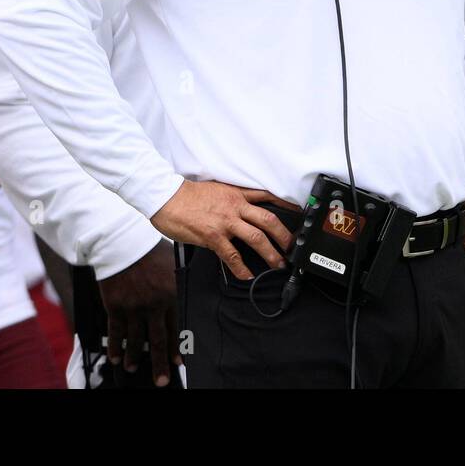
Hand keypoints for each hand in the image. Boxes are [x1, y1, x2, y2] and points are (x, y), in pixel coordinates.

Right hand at [98, 240, 179, 386]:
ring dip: (135, 358)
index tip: (180, 362)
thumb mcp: (173, 260)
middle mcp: (154, 304)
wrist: (120, 240)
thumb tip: (190, 288)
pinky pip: (116, 332)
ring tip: (134, 369)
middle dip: (161, 363)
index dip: (178, 347)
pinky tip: (116, 358)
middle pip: (159, 340)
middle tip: (163, 380)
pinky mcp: (115, 306)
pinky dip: (116, 347)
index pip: (178, 326)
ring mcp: (134, 308)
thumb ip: (180, 278)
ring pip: (136, 340)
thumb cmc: (149, 246)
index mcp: (172, 292)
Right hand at [150, 180, 292, 280]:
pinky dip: (241, 268)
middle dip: (284, 235)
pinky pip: (232, 255)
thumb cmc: (187, 195)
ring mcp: (225, 222)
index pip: (267, 196)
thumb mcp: (216, 189)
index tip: (298, 211)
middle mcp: (235, 207)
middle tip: (293, 246)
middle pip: (268, 219)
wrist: (166, 197)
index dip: (285, 204)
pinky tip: (247, 275)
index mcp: (236, 194)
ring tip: (279, 264)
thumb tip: (241, 210)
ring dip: (271, 253)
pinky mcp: (213, 236)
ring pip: (256, 237)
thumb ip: (231, 199)